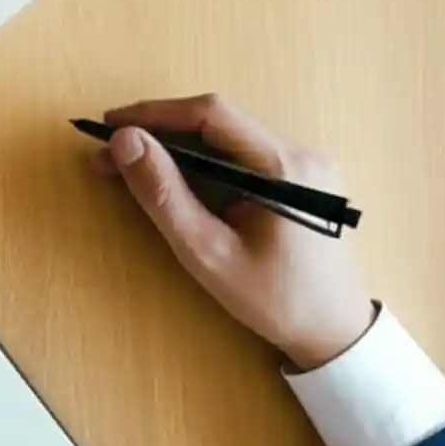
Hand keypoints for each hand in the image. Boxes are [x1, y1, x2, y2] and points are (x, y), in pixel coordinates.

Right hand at [93, 94, 374, 369]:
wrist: (334, 332)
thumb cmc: (274, 301)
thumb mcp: (208, 252)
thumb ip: (164, 194)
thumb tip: (125, 141)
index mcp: (284, 166)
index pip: (212, 114)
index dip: (155, 113)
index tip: (110, 123)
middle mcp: (300, 153)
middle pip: (218, 123)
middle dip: (160, 133)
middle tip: (111, 154)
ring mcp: (303, 165)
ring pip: (227, 140)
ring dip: (177, 149)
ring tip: (132, 167)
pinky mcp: (298, 180)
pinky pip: (241, 158)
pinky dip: (202, 164)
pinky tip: (172, 180)